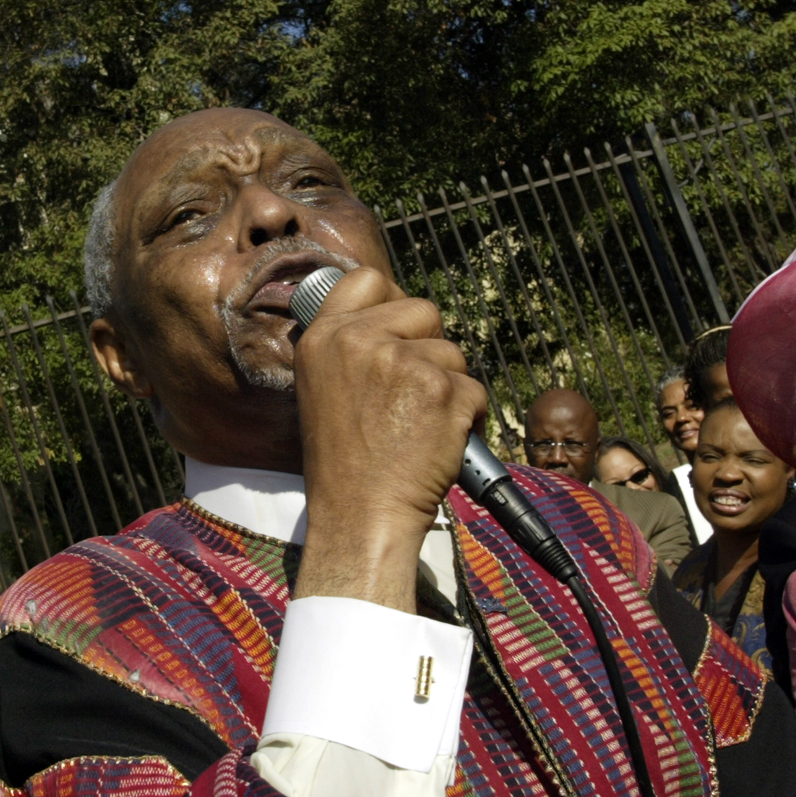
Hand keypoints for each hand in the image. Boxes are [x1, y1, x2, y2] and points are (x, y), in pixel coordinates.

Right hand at [290, 267, 484, 612]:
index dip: (393, 302)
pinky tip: (439, 442)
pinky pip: (475, 388)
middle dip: (429, 346)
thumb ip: (349, 348)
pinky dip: (468, 417)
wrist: (361, 517)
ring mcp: (403, 363)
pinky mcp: (442, 390)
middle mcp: (359, 341)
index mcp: (323, 339)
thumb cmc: (344, 464)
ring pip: (453, 352)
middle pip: (423, 309)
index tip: (400, 330)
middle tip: (411, 393)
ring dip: (449, 386)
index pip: (368, 280)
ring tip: (419, 426)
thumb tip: (391, 319)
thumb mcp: (320, 390)